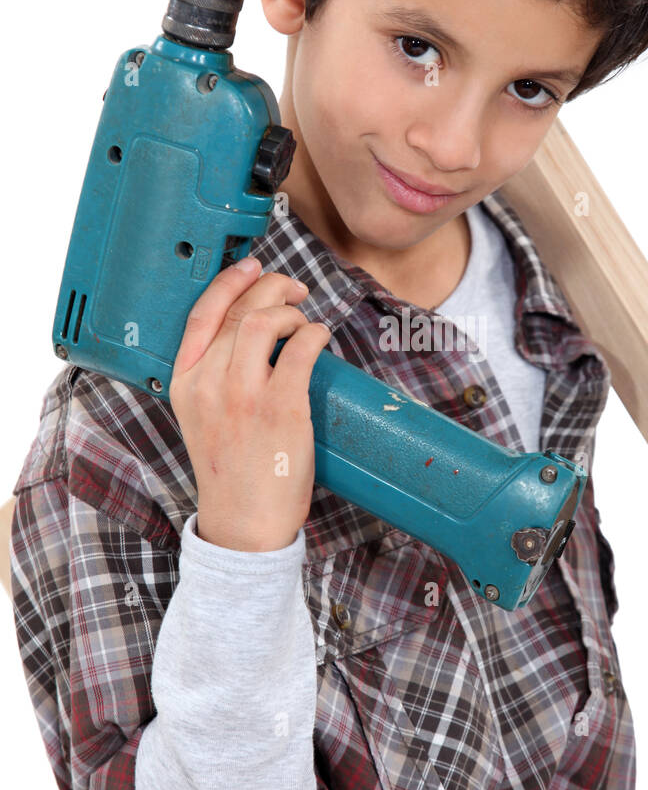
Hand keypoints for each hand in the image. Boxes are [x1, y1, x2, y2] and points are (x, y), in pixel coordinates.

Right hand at [168, 256, 331, 550]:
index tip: (252, 267)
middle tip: (295, 290)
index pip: (201, 313)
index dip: (230, 281)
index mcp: (184, 382)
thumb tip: (253, 332)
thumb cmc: (232, 470)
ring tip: (305, 321)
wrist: (243, 522)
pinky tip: (320, 339)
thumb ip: (214, 376)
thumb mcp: (203, 417)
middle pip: (239, 309)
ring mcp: (244, 394)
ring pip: (265, 320)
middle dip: (272, 287)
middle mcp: (209, 383)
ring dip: (292, 310)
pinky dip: (315, 334)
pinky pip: (301, 348)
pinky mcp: (282, 406)